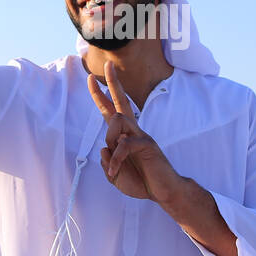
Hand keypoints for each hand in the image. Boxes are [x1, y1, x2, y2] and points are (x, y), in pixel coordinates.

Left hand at [88, 60, 185, 203]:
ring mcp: (141, 135)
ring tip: (114, 162)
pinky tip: (114, 171)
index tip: (91, 78)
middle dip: (113, 82)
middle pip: (121, 101)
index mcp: (124, 136)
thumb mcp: (116, 175)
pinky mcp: (147, 144)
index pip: (111, 111)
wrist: (163, 192)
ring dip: (110, 139)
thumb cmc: (141, 182)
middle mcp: (133, 131)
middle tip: (108, 64)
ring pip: (118, 120)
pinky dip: (115, 160)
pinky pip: (124, 145)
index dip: (99, 95)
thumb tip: (103, 148)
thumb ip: (107, 162)